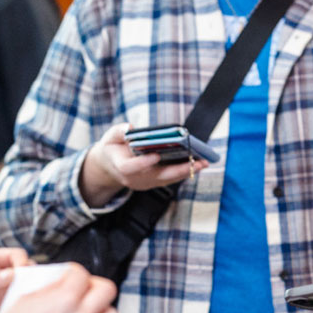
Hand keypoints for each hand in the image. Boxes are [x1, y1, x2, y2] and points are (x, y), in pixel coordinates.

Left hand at [0, 246, 30, 312]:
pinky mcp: (1, 303)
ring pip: (24, 286)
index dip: (24, 264)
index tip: (26, 277)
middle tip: (33, 290)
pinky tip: (24, 310)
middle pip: (25, 270)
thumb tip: (13, 274)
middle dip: (31, 278)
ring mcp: (1, 287)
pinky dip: (23, 304)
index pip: (17, 255)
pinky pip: (18, 301)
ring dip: (29, 292)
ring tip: (31, 301)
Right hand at [0, 263, 117, 312]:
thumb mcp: (27, 298)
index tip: (70, 275)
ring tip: (89, 310)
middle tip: (85, 289)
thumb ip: (51, 288)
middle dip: (96, 286)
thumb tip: (61, 283)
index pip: (82, 274)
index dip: (74, 272)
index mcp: (65, 299)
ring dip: (101, 310)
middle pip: (107, 290)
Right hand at [79, 123, 210, 206]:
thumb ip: (118, 132)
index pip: (131, 168)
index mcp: (121, 166)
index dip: (143, 163)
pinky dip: (184, 171)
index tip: (156, 154)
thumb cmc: (112, 149)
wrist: (109, 168)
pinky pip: (171, 179)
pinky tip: (197, 163)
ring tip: (204, 162)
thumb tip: (130, 128)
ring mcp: (145, 184)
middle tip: (197, 162)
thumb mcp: (109, 138)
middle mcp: (135, 179)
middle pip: (158, 177)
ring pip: (168, 180)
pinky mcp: (153, 184)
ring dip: (187, 171)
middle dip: (179, 170)